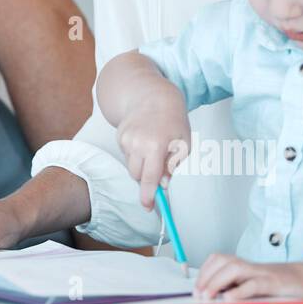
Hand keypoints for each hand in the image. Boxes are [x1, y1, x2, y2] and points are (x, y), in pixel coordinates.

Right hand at [116, 85, 190, 211]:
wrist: (153, 97)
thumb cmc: (173, 122)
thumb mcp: (183, 144)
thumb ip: (174, 166)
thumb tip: (164, 185)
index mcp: (155, 145)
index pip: (149, 177)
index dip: (148, 195)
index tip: (148, 207)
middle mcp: (137, 143)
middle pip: (137, 175)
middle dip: (147, 178)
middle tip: (159, 170)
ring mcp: (126, 139)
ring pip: (131, 166)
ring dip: (141, 165)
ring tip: (153, 150)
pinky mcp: (119, 136)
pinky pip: (127, 156)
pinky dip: (135, 155)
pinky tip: (144, 141)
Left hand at [194, 253, 302, 301]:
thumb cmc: (285, 287)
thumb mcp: (259, 287)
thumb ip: (241, 289)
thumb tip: (218, 299)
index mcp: (246, 267)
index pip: (218, 260)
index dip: (204, 272)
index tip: (196, 288)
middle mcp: (252, 267)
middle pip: (222, 261)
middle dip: (206, 276)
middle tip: (198, 294)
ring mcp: (263, 273)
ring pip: (234, 268)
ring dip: (216, 281)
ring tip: (207, 295)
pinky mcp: (274, 283)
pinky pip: (254, 284)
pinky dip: (239, 291)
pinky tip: (228, 299)